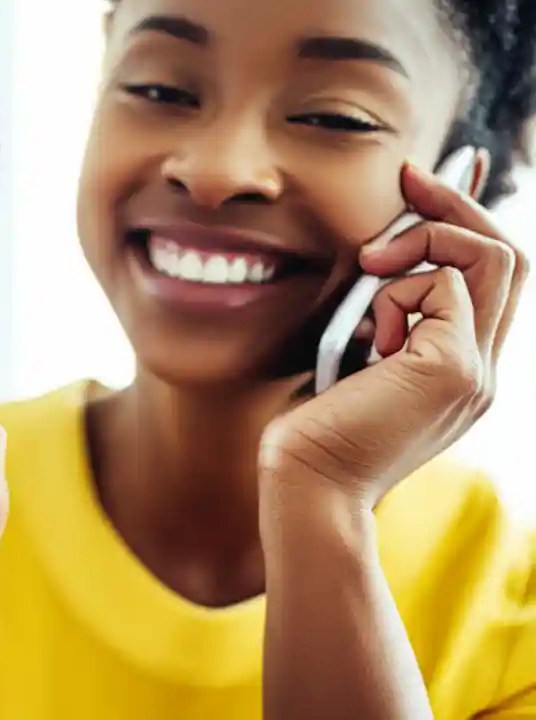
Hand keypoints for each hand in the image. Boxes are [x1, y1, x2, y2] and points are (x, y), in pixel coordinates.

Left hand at [260, 156, 528, 507]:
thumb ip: (382, 315)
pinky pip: (443, 284)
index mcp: (462, 367)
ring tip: (368, 275)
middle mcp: (483, 369)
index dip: (472, 219)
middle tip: (407, 177)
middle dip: (458, 205)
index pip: (495, 278)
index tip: (429, 180)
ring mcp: (477, 370)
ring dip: (422, 245)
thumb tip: (379, 260)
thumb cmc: (313, 427)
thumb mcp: (354, 356)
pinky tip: (365, 334)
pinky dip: (395, 290)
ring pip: (490, 258)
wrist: (306, 483)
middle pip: (509, 257)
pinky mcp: (454, 367)